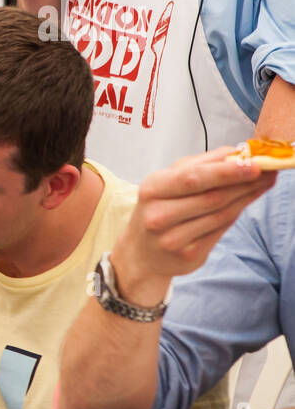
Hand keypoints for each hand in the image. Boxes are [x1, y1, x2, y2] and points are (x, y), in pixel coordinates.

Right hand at [110, 148, 276, 303]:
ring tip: (264, 182)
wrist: (141, 251)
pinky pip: (220, 230)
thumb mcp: (168, 181)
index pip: (193, 178)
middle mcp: (158, 215)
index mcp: (152, 189)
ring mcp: (172, 238)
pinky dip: (237, 213)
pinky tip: (245, 202)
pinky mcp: (188, 255)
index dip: (226, 171)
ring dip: (246, 197)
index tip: (254, 163)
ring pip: (220, 214)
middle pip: (211, 197)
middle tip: (268, 170)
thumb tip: (236, 152)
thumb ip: (200, 165)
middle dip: (243, 182)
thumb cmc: (158, 208)